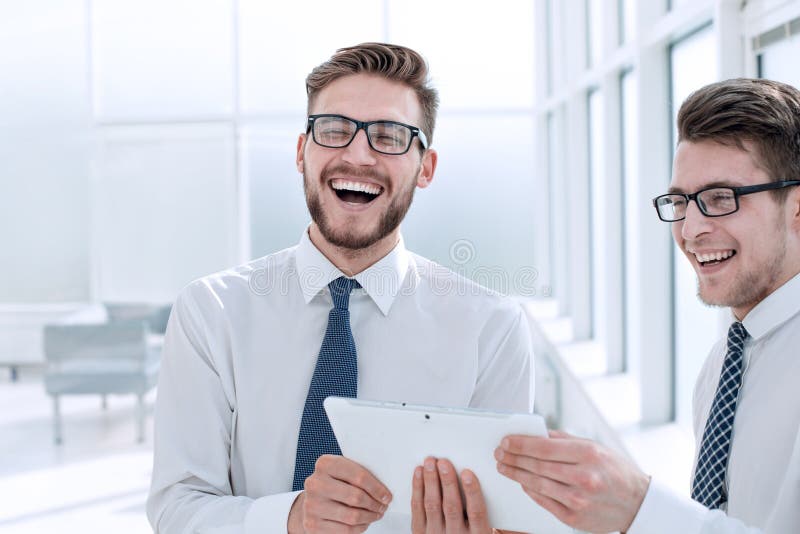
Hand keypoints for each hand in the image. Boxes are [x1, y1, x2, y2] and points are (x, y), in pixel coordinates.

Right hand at [288, 454, 391, 533]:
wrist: (311, 500)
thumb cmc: (334, 483)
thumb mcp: (343, 471)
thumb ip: (359, 474)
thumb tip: (385, 487)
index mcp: (325, 464)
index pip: (359, 476)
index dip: (377, 488)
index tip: (387, 496)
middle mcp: (315, 483)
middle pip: (356, 497)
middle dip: (375, 504)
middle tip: (383, 506)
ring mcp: (312, 505)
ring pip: (352, 516)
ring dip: (369, 517)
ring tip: (376, 514)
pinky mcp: (312, 524)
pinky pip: (345, 530)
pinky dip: (360, 528)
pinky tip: (364, 522)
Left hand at [494, 430, 649, 532]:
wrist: (636, 503)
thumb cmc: (613, 470)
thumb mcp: (594, 447)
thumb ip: (563, 440)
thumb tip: (535, 434)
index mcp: (588, 454)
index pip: (544, 447)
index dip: (520, 444)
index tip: (506, 441)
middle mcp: (583, 477)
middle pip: (537, 466)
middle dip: (513, 458)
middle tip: (499, 453)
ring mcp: (578, 500)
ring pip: (537, 484)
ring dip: (516, 474)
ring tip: (504, 467)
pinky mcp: (574, 518)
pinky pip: (544, 501)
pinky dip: (530, 490)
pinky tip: (522, 482)